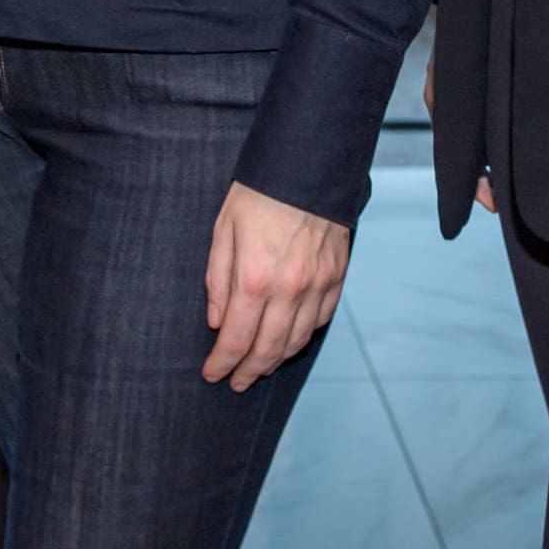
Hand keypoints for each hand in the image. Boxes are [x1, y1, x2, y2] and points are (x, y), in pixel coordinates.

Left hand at [203, 183, 349, 389]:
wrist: (308, 165)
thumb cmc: (258, 193)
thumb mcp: (223, 230)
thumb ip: (218, 280)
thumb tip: (217, 322)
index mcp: (253, 278)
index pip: (236, 339)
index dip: (222, 363)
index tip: (212, 374)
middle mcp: (289, 289)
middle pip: (267, 350)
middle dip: (247, 372)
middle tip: (235, 383)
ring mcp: (317, 286)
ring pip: (296, 341)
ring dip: (274, 361)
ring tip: (258, 369)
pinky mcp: (336, 278)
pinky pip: (319, 321)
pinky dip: (301, 338)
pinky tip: (288, 341)